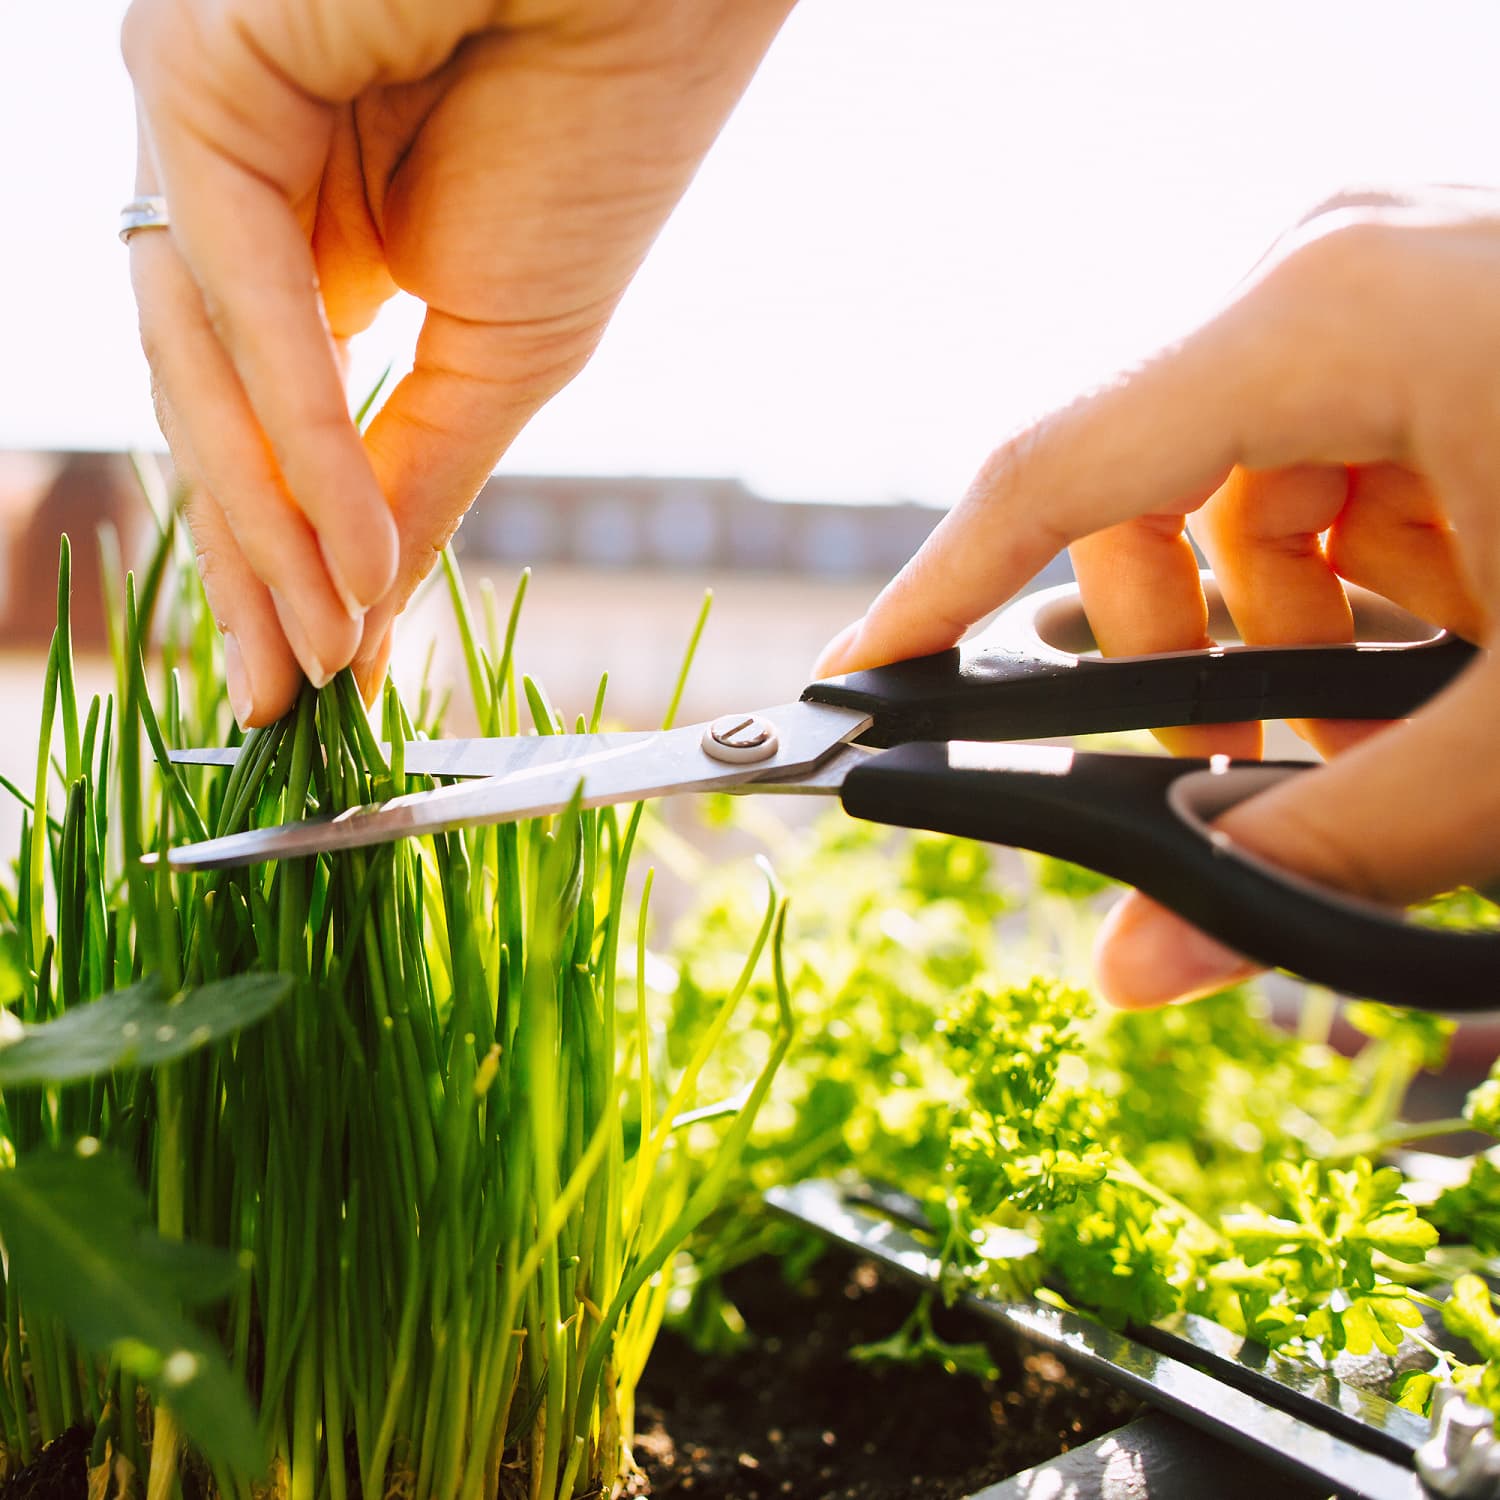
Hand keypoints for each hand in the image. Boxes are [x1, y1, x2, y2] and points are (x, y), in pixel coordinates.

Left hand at [123, 0, 792, 724]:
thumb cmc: (608, 139)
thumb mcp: (509, 357)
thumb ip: (417, 476)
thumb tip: (363, 612)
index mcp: (310, 240)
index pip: (261, 423)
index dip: (282, 560)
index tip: (310, 682)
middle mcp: (239, 186)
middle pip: (211, 411)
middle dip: (253, 569)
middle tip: (282, 700)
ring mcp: (206, 130)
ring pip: (204, 368)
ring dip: (273, 529)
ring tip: (324, 649)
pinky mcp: (198, 76)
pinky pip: (241, 294)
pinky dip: (302, 434)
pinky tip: (352, 553)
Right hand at [815, 188, 1499, 1007]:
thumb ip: (1324, 852)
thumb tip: (1138, 966)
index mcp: (1330, 313)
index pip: (1046, 474)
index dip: (930, 598)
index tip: (853, 688)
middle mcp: (1339, 267)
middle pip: (1143, 494)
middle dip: (1184, 658)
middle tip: (1254, 775)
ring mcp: (1399, 276)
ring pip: (1238, 489)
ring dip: (1285, 626)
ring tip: (1400, 710)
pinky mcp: (1451, 310)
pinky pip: (1331, 460)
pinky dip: (1361, 571)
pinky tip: (1455, 625)